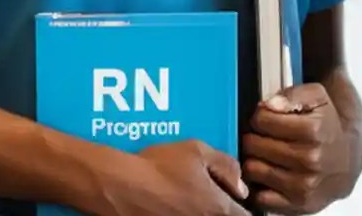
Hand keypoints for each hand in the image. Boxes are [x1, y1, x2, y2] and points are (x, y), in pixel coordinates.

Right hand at [82, 139, 250, 215]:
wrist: (119, 186)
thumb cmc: (158, 167)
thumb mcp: (198, 152)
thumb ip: (227, 167)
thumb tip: (241, 187)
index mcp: (218, 208)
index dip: (241, 208)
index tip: (235, 200)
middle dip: (222, 210)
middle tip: (212, 198)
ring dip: (202, 212)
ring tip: (189, 201)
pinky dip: (182, 214)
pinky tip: (173, 206)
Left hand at [241, 84, 360, 213]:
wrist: (349, 160)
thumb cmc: (329, 128)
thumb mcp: (318, 98)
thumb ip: (293, 95)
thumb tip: (269, 105)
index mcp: (313, 131)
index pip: (261, 119)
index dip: (261, 116)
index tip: (268, 119)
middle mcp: (309, 159)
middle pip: (252, 144)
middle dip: (256, 137)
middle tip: (267, 137)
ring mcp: (303, 185)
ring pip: (252, 169)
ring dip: (256, 160)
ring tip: (269, 155)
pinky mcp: (297, 205)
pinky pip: (259, 197)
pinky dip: (261, 186)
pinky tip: (272, 174)